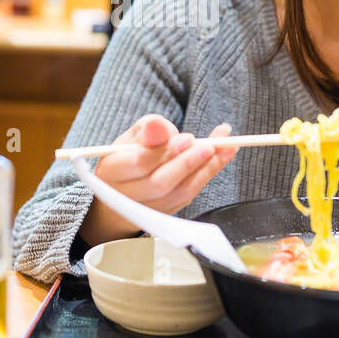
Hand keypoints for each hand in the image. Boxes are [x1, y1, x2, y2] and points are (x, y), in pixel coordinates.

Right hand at [80, 114, 236, 245]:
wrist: (123, 190)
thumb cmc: (127, 157)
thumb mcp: (131, 136)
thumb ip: (147, 129)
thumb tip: (158, 125)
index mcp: (112, 170)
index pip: (139, 163)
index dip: (165, 152)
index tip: (187, 138)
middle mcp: (127, 195)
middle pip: (160, 183)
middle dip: (188, 163)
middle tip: (210, 145)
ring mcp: (148, 209)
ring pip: (180, 192)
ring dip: (206, 168)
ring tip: (225, 147)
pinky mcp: (167, 213)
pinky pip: (190, 195)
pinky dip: (208, 174)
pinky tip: (222, 155)